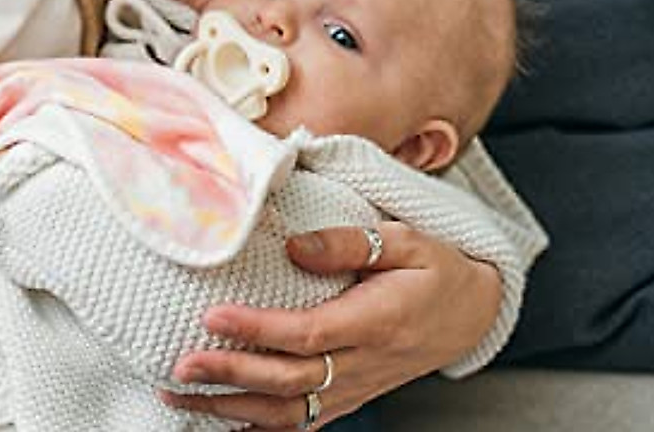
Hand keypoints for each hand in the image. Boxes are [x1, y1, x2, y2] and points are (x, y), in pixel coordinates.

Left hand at [162, 221, 502, 428]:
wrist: (472, 312)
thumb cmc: (435, 269)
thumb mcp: (405, 240)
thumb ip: (349, 241)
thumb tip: (294, 247)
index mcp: (376, 322)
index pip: (308, 334)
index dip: (257, 330)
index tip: (212, 316)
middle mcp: (363, 364)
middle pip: (289, 379)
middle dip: (231, 376)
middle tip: (182, 365)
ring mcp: (356, 387)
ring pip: (288, 412)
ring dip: (232, 408)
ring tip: (181, 393)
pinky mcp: (350, 397)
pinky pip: (302, 421)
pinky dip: (259, 427)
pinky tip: (221, 421)